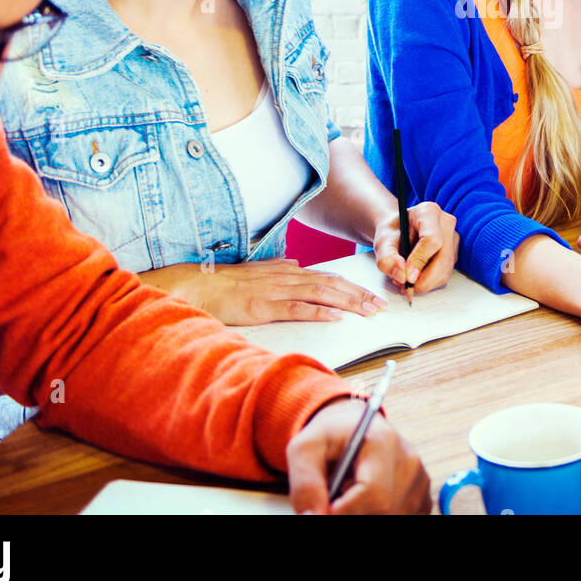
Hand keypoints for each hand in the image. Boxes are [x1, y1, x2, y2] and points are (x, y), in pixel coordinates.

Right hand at [164, 260, 386, 325]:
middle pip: (331, 285)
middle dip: (359, 296)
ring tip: (368, 311)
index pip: (328, 278)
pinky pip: (296, 308)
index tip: (373, 296)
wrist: (199, 285)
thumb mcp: (257, 271)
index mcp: (288, 273)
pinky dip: (318, 312)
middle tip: (382, 307)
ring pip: (320, 295)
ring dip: (348, 303)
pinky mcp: (263, 306)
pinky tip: (335, 317)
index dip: (353, 287)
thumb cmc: (226, 283)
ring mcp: (276, 292)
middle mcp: (287, 279)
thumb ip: (278, 267)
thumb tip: (297, 264)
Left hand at [286, 399, 431, 514]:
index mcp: (383, 441)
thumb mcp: (304, 448)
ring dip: (364, 514)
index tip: (326, 508)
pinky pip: (402, 518)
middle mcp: (409, 460)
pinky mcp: (423, 497)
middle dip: (352, 513)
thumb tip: (314, 516)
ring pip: (393, 517)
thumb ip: (305, 481)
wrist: (352, 429)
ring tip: (351, 496)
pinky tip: (366, 502)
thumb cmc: (329, 438)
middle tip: (335, 501)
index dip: (346, 510)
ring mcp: (419, 480)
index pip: (374, 493)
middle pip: (385, 511)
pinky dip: (379, 516)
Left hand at [373, 201, 457, 292]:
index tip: (407, 276)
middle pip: (444, 259)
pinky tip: (415, 278)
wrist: (397, 232)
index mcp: (428, 212)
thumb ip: (387, 258)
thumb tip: (402, 275)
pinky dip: (429, 282)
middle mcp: (445, 223)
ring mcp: (453, 238)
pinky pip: (445, 274)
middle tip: (405, 288)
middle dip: (424, 280)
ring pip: (446, 270)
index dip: (420, 261)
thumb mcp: (382, 243)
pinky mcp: (453, 253)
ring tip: (405, 281)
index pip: (432, 239)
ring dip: (426, 283)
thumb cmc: (392, 233)